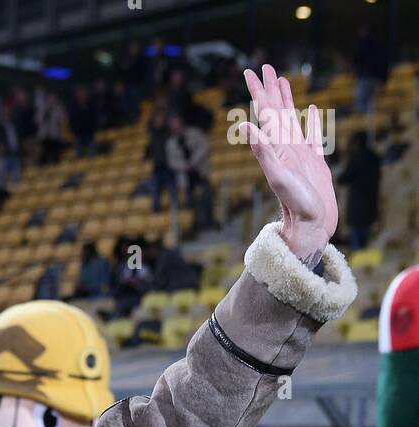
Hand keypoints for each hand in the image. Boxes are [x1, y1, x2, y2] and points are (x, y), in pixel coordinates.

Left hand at [238, 63, 337, 259]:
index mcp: (277, 148)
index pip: (265, 112)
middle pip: (276, 111)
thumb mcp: (278, 176)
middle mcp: (286, 148)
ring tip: (282, 81)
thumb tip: (245, 126)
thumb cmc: (296, 205)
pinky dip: (313, 121)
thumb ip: (262, 151)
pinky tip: (312, 110)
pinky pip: (313, 136)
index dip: (258, 91)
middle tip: (265, 66)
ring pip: (292, 119)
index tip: (249, 71)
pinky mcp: (315, 163)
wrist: (311, 227)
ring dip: (287, 100)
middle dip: (270, 89)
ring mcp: (300, 155)